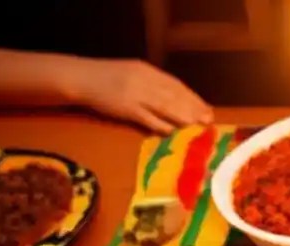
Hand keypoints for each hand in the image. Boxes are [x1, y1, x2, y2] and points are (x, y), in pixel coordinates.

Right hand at [66, 59, 212, 133]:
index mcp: (147, 70)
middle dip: (193, 108)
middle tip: (208, 120)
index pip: (176, 85)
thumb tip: (173, 98)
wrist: (82, 78)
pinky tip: (173, 132)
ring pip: (165, 106)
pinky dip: (161, 125)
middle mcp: (144, 80)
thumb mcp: (132, 73)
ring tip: (197, 126)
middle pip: (174, 96)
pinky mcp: (126, 108)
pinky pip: (148, 118)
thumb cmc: (107, 77)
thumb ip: (151, 83)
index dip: (193, 97)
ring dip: (183, 117)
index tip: (206, 108)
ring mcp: (135, 94)